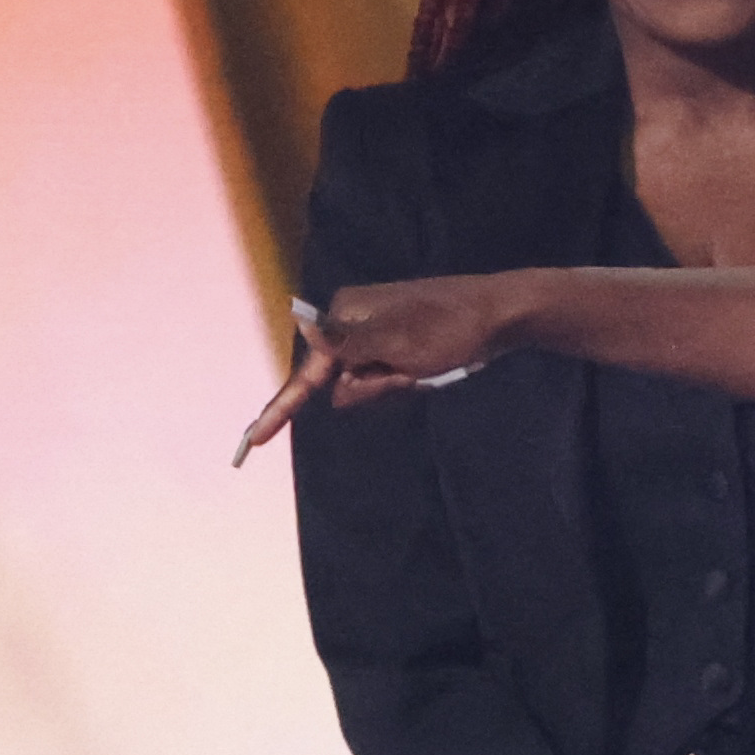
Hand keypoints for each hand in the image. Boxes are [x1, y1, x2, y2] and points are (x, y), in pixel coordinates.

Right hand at [231, 277, 516, 463]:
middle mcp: (350, 323)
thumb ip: (347, 349)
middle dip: (374, 390)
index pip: (307, 372)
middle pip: (340, 385)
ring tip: (424, 365)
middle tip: (411, 372)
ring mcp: (372, 337)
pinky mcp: (392, 348)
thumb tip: (303, 327)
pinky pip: (384, 382)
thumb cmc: (450, 327)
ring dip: (393, 387)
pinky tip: (427, 367)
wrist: (500, 315)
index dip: (282, 408)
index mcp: (344, 314)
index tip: (254, 440)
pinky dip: (404, 383)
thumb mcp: (398, 343)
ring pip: (364, 388)